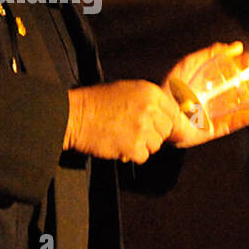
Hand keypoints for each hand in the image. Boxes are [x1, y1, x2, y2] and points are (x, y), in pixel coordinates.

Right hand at [63, 81, 178, 163]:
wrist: (75, 115)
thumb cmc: (97, 103)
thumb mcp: (128, 91)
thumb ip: (151, 103)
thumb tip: (172, 119)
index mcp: (149, 92)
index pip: (173, 112)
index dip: (166, 122)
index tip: (158, 127)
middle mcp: (149, 108)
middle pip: (167, 130)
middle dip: (154, 134)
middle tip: (135, 132)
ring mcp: (142, 128)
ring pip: (156, 145)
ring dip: (142, 145)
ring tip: (124, 137)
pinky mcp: (133, 146)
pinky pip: (143, 156)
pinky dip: (132, 155)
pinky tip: (119, 144)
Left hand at [161, 41, 248, 147]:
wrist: (161, 112)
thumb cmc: (172, 88)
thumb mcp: (190, 64)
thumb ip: (211, 54)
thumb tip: (236, 46)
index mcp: (211, 79)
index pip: (236, 70)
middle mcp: (217, 95)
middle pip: (243, 87)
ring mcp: (218, 112)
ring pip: (243, 104)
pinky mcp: (216, 128)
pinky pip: (237, 122)